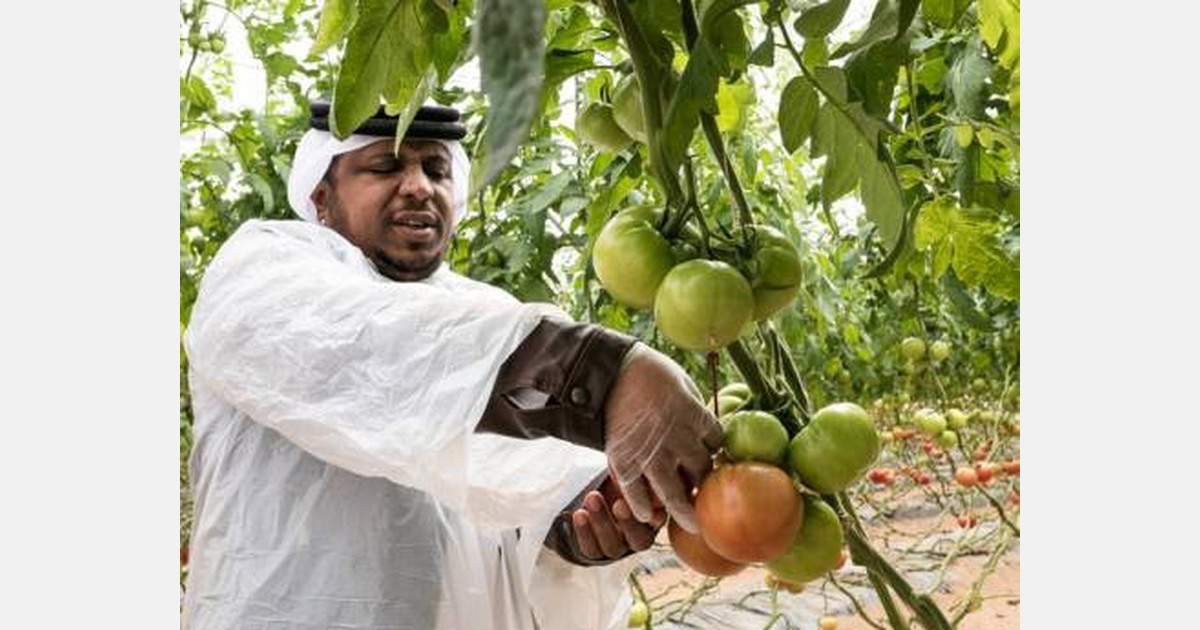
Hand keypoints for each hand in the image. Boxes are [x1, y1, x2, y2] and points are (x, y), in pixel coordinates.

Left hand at [570, 475, 664, 559]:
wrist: (594, 490)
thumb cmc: (620, 480)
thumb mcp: (632, 476)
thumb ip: (643, 483)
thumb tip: (653, 487)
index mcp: (654, 521)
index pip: (659, 523)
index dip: (656, 517)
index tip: (650, 505)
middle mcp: (638, 539)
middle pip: (640, 540)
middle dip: (629, 522)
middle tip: (620, 504)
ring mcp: (617, 548)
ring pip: (613, 546)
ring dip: (602, 522)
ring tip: (592, 498)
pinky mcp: (595, 552)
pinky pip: (590, 549)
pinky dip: (584, 532)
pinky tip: (579, 513)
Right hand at [604, 343, 723, 532]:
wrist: (609, 372)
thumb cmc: (649, 372)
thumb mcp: (683, 383)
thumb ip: (695, 408)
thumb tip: (706, 426)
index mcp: (694, 416)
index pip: (715, 442)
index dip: (714, 449)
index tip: (709, 452)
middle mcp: (676, 439)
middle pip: (700, 469)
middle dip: (702, 479)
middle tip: (701, 485)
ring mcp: (650, 454)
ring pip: (673, 492)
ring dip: (684, 512)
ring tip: (693, 526)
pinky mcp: (625, 461)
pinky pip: (636, 491)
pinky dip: (642, 506)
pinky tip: (648, 516)